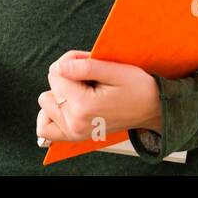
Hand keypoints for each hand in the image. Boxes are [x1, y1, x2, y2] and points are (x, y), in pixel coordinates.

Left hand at [36, 50, 159, 144]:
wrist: (152, 109)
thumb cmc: (137, 88)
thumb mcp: (115, 70)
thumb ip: (84, 67)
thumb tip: (60, 66)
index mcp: (84, 107)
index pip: (55, 73)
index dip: (70, 61)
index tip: (87, 63)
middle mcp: (75, 123)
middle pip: (50, 86)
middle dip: (66, 76)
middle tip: (89, 77)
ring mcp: (74, 132)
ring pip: (46, 102)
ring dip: (60, 93)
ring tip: (82, 90)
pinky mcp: (74, 135)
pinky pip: (45, 126)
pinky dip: (52, 113)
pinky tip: (67, 104)